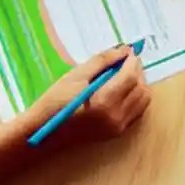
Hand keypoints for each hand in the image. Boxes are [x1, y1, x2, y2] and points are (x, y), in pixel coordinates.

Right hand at [20, 44, 150, 145]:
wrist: (42, 133)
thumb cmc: (54, 102)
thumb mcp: (75, 76)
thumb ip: (103, 61)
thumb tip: (124, 50)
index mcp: (104, 101)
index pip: (130, 76)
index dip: (132, 61)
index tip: (128, 51)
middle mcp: (116, 116)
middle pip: (141, 88)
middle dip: (137, 71)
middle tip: (126, 61)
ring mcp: (118, 127)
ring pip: (143, 100)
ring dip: (139, 84)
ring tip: (124, 75)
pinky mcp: (117, 133)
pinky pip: (137, 112)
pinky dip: (135, 98)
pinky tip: (122, 90)